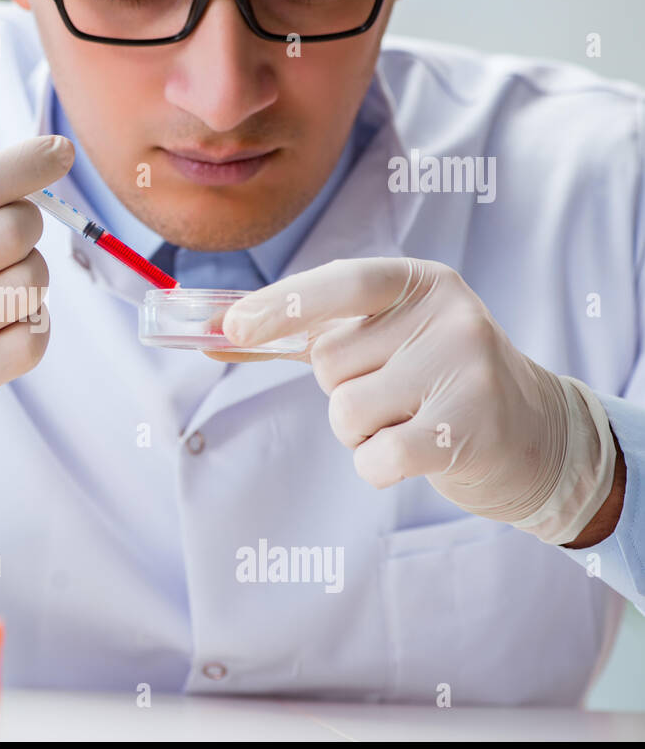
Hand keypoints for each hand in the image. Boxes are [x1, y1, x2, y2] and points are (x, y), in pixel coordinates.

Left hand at [211, 258, 618, 543]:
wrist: (534, 435)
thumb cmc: (432, 381)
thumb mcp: (382, 339)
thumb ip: (303, 334)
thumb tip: (215, 334)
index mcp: (420, 283)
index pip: (342, 283)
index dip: (283, 304)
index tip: (233, 326)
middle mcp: (448, 316)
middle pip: (330, 363)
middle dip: (340, 389)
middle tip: (393, 392)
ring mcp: (465, 371)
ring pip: (346, 412)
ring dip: (358, 431)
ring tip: (408, 420)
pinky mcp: (468, 431)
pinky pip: (374, 456)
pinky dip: (376, 465)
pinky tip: (415, 454)